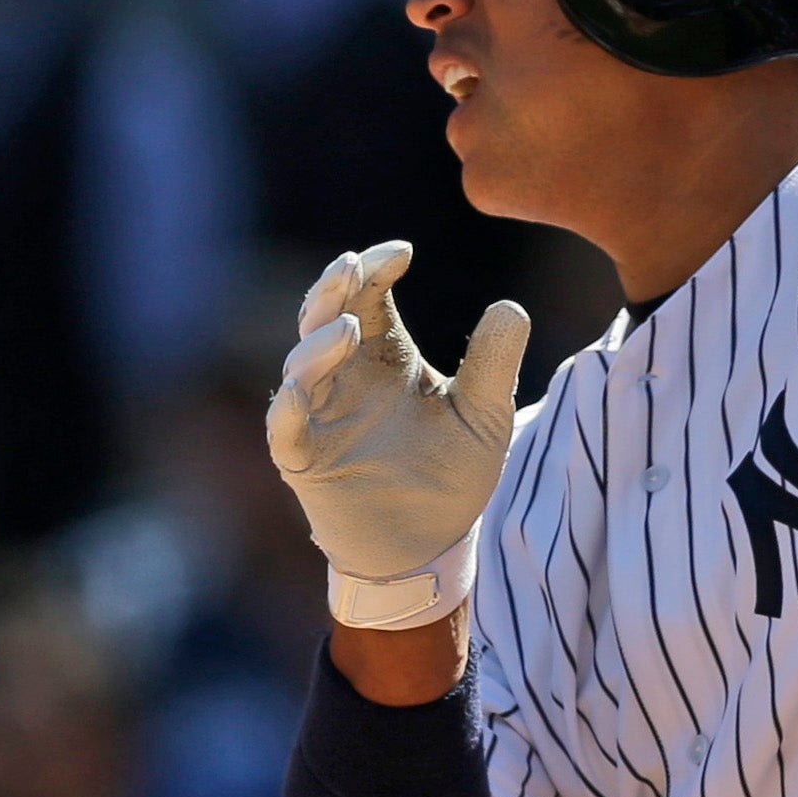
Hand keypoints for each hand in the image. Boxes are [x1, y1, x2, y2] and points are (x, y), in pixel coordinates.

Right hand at [266, 242, 528, 623]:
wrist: (431, 544)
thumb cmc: (451, 473)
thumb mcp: (484, 415)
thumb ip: (494, 363)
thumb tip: (510, 306)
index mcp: (387, 355)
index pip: (369, 295)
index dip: (376, 268)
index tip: (402, 252)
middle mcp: (346, 377)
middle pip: (326, 317)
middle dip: (334, 288)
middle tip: (353, 265)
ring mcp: (320, 416)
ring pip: (302, 366)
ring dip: (319, 343)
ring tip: (350, 329)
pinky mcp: (305, 460)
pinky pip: (286, 428)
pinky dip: (290, 407)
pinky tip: (302, 390)